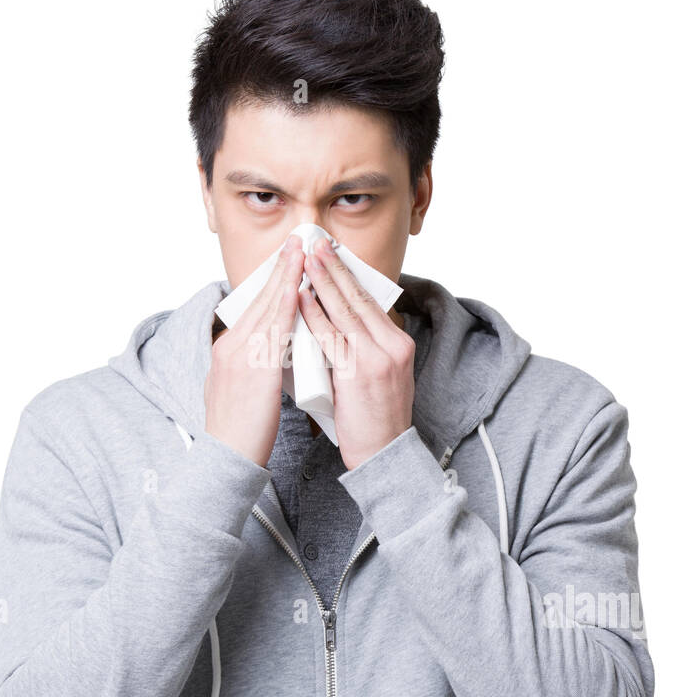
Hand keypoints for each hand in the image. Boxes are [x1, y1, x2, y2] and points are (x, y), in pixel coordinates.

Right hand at [205, 235, 303, 467]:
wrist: (225, 459)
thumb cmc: (238, 433)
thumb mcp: (239, 391)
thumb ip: (254, 366)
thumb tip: (270, 353)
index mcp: (226, 350)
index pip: (253, 307)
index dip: (271, 282)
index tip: (286, 260)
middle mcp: (230, 345)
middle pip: (259, 298)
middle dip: (279, 268)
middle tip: (297, 241)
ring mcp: (240, 355)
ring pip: (267, 307)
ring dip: (286, 276)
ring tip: (302, 251)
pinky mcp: (254, 368)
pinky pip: (274, 329)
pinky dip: (287, 305)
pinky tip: (300, 288)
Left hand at [297, 237, 414, 469]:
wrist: (384, 455)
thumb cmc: (375, 420)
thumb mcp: (380, 377)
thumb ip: (363, 350)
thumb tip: (340, 328)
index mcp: (397, 343)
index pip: (369, 301)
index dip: (348, 275)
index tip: (330, 254)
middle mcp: (391, 345)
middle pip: (358, 297)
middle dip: (335, 267)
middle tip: (316, 241)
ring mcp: (376, 357)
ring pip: (345, 311)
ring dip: (323, 281)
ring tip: (306, 257)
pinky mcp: (359, 372)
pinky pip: (331, 336)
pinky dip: (314, 314)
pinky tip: (300, 298)